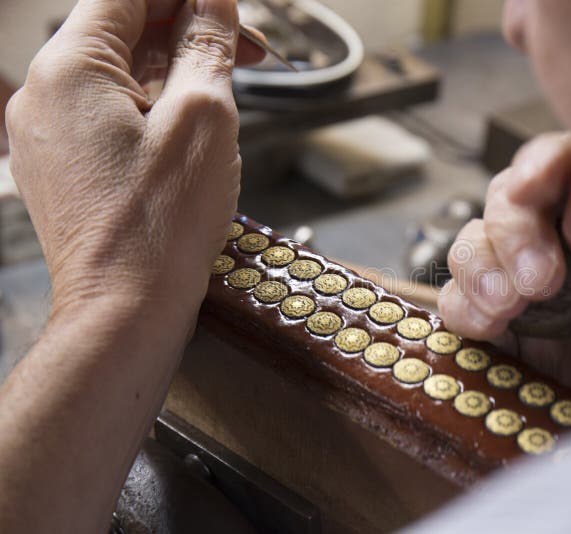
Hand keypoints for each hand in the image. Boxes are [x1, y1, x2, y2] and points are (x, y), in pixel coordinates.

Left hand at [5, 0, 264, 323]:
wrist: (125, 308)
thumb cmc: (161, 223)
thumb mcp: (202, 116)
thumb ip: (208, 44)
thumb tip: (214, 3)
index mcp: (70, 68)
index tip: (229, 7)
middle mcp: (44, 95)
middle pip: (122, 32)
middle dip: (188, 29)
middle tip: (247, 46)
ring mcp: (50, 136)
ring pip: (119, 76)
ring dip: (174, 69)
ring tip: (228, 83)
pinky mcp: (64, 169)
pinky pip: (110, 116)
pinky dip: (153, 106)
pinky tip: (193, 122)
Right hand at [438, 132, 570, 410]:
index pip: (561, 161)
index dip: (539, 166)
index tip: (533, 189)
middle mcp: (564, 238)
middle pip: (505, 203)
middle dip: (510, 235)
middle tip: (538, 281)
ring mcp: (528, 283)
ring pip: (473, 249)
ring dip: (478, 271)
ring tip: (506, 307)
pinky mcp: (508, 330)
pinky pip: (461, 307)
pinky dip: (461, 310)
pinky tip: (488, 327)